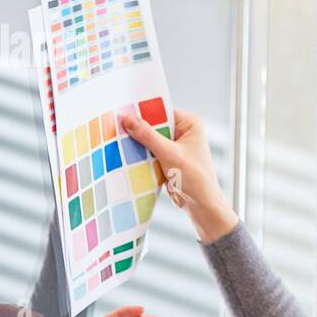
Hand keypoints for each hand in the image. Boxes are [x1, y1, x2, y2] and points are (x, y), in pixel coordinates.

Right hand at [118, 107, 238, 242]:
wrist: (201, 205)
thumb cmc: (195, 178)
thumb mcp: (169, 154)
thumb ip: (148, 136)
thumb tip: (128, 119)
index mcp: (190, 124)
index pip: (162, 111)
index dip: (143, 112)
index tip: (122, 111)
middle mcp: (183, 132)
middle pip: (153, 125)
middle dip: (137, 129)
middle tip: (115, 126)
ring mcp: (174, 146)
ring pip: (149, 139)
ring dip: (137, 143)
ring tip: (115, 139)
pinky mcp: (167, 159)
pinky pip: (149, 152)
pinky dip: (139, 154)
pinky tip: (124, 153)